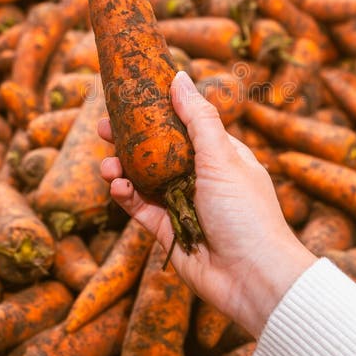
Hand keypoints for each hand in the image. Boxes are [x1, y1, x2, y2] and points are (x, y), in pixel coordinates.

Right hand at [100, 71, 315, 337]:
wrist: (252, 277)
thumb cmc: (247, 213)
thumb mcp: (222, 157)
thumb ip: (198, 118)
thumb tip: (179, 77)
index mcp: (220, 155)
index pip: (183, 125)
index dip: (156, 111)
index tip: (129, 98)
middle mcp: (200, 178)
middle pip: (157, 151)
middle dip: (129, 140)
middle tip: (103, 128)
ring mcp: (182, 205)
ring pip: (143, 179)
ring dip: (122, 169)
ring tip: (107, 164)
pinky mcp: (167, 232)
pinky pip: (140, 208)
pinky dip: (125, 196)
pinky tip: (116, 187)